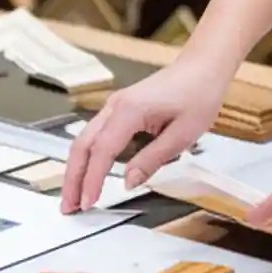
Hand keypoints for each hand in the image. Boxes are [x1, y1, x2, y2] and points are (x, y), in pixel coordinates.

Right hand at [61, 57, 231, 212]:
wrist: (202, 66)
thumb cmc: (198, 94)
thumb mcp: (183, 134)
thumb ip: (152, 159)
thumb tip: (128, 181)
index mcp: (129, 111)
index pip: (102, 152)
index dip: (92, 180)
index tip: (88, 202)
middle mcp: (114, 107)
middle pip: (81, 147)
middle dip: (72, 178)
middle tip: (68, 206)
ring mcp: (113, 107)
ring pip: (83, 141)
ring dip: (76, 170)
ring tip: (74, 196)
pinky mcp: (118, 111)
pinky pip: (94, 136)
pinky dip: (87, 158)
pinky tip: (88, 174)